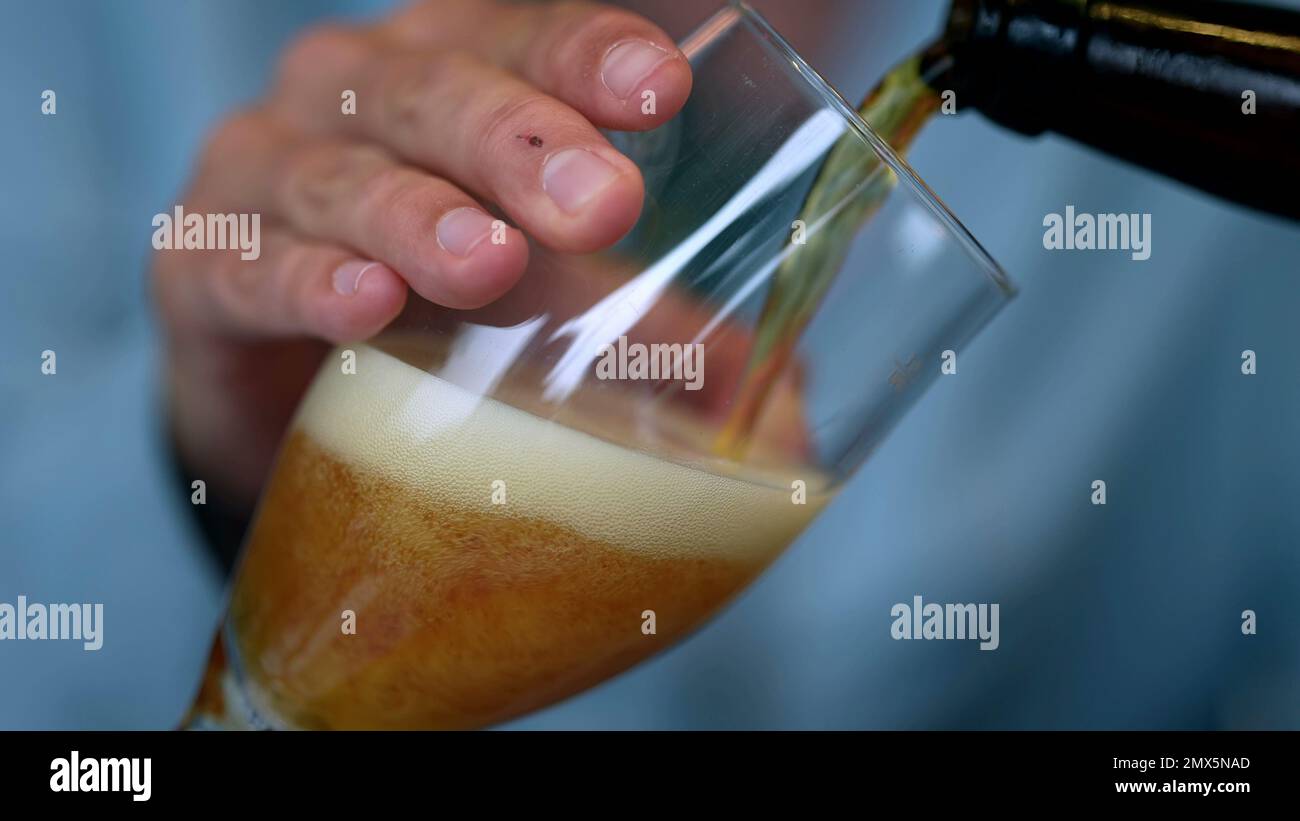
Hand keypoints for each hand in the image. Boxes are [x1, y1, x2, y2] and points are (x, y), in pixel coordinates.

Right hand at [153, 0, 691, 512]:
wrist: (295, 388)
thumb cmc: (441, 312)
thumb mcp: (555, 299)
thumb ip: (648, 324)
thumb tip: (767, 390)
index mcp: (455, 81)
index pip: (523, 38)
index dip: (585, 54)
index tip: (661, 91)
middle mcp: (355, 102)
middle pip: (434, 91)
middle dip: (518, 141)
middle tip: (599, 205)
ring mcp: (269, 175)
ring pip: (341, 174)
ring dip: (419, 216)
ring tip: (489, 265)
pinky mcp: (202, 268)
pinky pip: (245, 266)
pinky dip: (304, 281)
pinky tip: (363, 305)